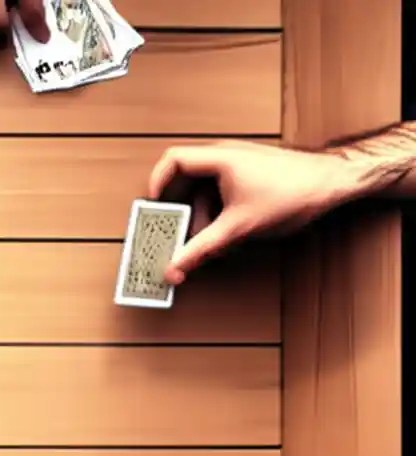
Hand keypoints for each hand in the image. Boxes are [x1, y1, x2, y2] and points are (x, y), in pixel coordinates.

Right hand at [148, 141, 374, 283]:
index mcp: (218, 158)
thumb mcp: (239, 227)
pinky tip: (227, 236)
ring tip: (207, 243)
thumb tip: (176, 267)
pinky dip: (218, 216)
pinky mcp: (250, 177)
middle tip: (175, 235)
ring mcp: (239, 166)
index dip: (157, 183)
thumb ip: (202, 249)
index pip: (173, 161)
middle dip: (181, 213)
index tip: (152, 208)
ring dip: (202, 219)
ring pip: (205, 193)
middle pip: (186, 183)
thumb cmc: (294, 191)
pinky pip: (222, 195)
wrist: (334, 183)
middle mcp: (225, 157)